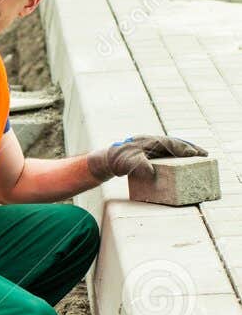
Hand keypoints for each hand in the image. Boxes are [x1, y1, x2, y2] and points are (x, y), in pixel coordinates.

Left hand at [88, 134, 207, 182]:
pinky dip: (179, 154)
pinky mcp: (152, 152)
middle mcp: (153, 141)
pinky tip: (185, 161)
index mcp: (149, 141)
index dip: (184, 149)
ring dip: (187, 150)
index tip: (195, 154)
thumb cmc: (118, 160)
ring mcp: (153, 146)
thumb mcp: (127, 164)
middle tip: (206, 154)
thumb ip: (139, 166)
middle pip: (176, 143)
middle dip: (191, 148)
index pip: (170, 143)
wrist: (107, 159)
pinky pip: (169, 152)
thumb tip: (151, 173)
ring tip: (201, 156)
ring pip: (173, 146)